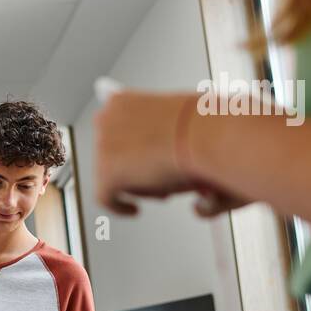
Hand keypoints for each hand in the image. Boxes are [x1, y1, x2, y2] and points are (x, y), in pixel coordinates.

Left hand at [93, 90, 250, 216]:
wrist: (208, 133)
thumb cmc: (207, 122)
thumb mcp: (179, 116)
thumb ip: (168, 131)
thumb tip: (168, 147)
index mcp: (121, 101)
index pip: (115, 126)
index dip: (132, 145)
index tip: (145, 156)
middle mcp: (106, 119)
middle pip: (112, 151)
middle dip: (136, 166)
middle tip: (160, 176)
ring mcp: (103, 146)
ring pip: (113, 175)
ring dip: (137, 184)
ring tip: (165, 189)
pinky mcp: (107, 174)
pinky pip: (106, 197)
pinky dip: (119, 206)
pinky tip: (133, 210)